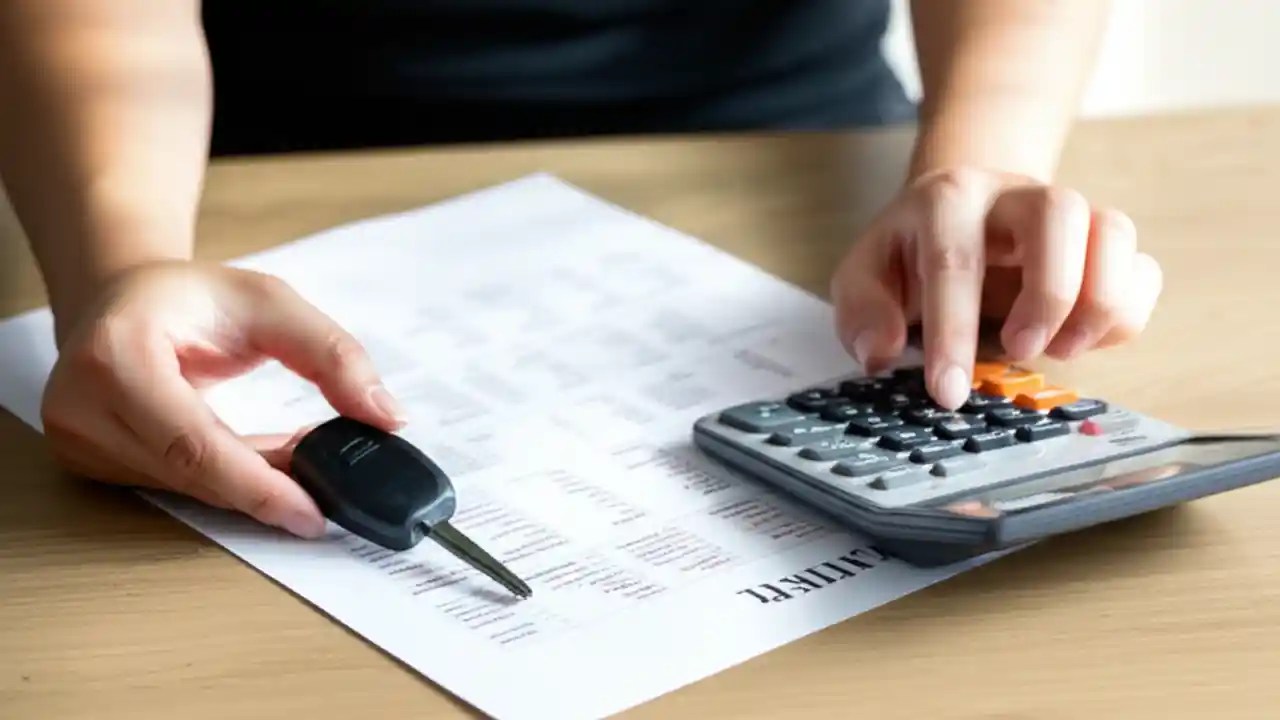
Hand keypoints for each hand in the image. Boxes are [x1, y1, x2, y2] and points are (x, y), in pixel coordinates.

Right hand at [40, 261, 406, 536]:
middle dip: (266, 487)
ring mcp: (77, 439)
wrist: (119, 297)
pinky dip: (225, 477)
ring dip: (250, 482)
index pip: (194, 444)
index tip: (313, 514)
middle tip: (327, 488)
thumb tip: (386, 417)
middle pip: (191, 475)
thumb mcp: (271, 303)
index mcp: (116, 355)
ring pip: (186, 488)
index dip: (258, 486)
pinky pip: (173, 484)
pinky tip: (259, 458)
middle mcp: (82, 405)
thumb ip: (333, 355)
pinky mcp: (86, 461)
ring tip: (299, 453)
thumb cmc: (190, 297)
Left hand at [830, 167, 1162, 408]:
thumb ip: (862, 311)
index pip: (955, 261)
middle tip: (1021, 351)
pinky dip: (1123, 314)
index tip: (948, 391)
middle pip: (1059, 213)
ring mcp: (1069, 212)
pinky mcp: (1103, 243)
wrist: (956, 213)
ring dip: (1097, 304)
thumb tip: (880, 352)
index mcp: (947, 199)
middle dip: (1047, 293)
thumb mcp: (864, 276)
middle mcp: (1015, 194)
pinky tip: (1083, 342)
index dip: (952, 332)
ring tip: (1059, 351)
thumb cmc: (909, 253)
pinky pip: (1141, 269)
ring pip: (1113, 232)